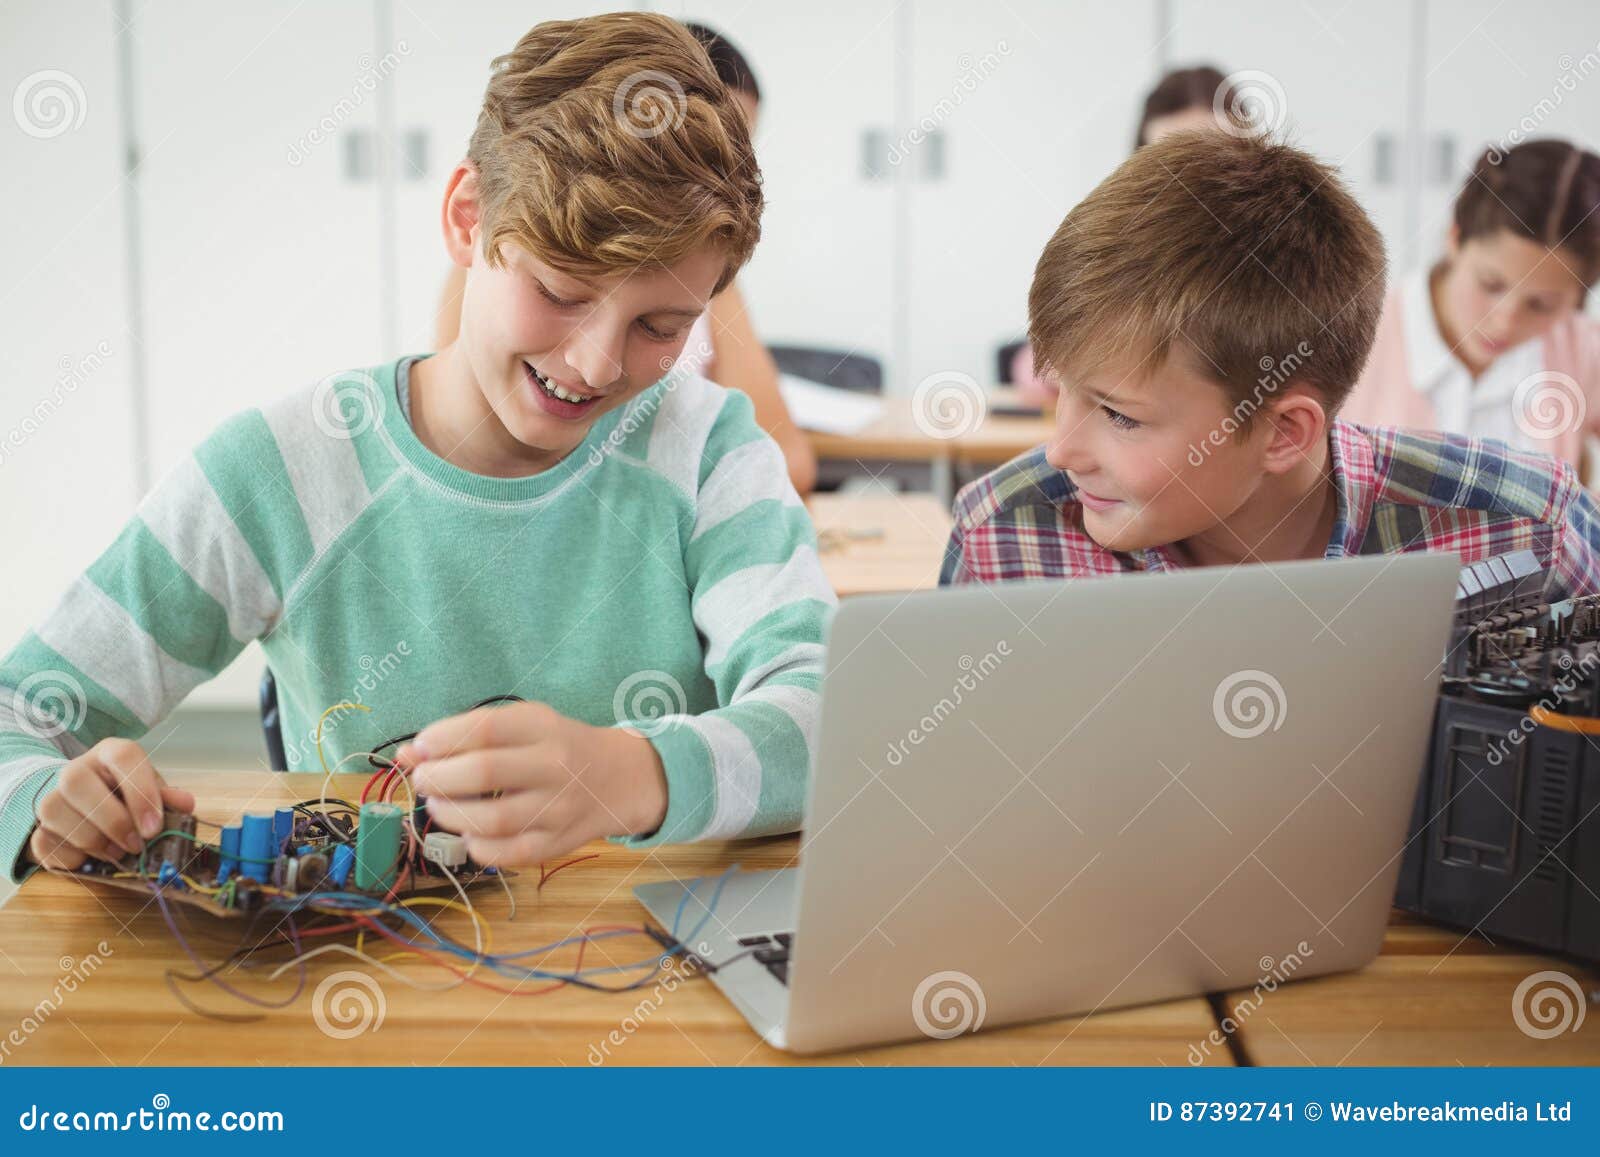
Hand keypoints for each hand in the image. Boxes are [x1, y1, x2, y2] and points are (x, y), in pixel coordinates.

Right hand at [25, 739, 195, 869]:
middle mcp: (76, 769)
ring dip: (91, 840)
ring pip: (54, 812)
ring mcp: (51, 796)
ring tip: (117, 853)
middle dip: (111, 820)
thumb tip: (185, 804)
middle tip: (136, 845)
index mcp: (111, 754)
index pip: (123, 756)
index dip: (140, 791)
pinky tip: (92, 859)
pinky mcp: (38, 826)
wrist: (89, 809)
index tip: (154, 827)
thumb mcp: (152, 794)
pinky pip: (43, 840)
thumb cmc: (127, 799)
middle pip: (76, 782)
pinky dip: (71, 856)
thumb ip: (168, 799)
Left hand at [394, 701, 667, 866]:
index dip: (441, 739)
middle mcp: (555, 765)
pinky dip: (478, 848)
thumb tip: (407, 753)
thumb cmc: (557, 747)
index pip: (484, 728)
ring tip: (439, 807)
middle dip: (439, 778)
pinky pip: (510, 853)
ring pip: (494, 820)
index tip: (420, 748)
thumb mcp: (522, 726)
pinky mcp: (558, 843)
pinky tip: (468, 834)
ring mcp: (559, 807)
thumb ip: (466, 737)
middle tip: (424, 781)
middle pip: (485, 772)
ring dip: (452, 815)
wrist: (618, 778)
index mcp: (543, 727)